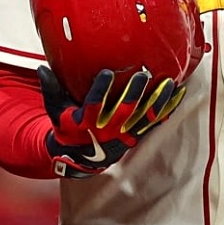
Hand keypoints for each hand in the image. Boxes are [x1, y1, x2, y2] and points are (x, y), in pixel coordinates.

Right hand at [40, 65, 185, 177]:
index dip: (100, 90)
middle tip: (142, 74)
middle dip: (133, 93)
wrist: (82, 158)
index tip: (106, 73)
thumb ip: (51, 89)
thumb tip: (42, 66)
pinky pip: (156, 121)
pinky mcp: (137, 134)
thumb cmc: (68, 127)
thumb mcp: (56, 111)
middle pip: (123, 111)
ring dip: (157, 100)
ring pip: (144, 117)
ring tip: (168, 83)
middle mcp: (107, 129)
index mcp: (86, 122)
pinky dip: (169, 108)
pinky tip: (180, 92)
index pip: (93, 105)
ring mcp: (125, 133)